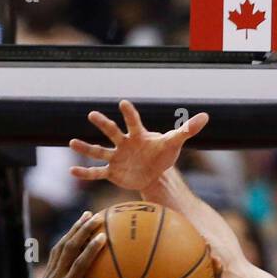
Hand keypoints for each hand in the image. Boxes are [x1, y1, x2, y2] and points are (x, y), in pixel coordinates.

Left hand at [21, 211, 124, 277]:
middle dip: (82, 231)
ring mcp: (50, 274)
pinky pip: (56, 251)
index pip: (78, 266)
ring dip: (73, 229)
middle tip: (97, 217)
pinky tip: (75, 230)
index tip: (102, 237)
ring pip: (60, 246)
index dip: (90, 250)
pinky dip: (66, 238)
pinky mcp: (47, 273)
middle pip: (68, 249)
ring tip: (86, 215)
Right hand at [70, 100, 208, 191]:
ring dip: (86, 148)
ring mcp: (116, 157)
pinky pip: (97, 172)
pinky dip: (85, 173)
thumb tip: (206, 116)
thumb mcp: (175, 142)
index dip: (129, 113)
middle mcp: (124, 143)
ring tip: (71, 142)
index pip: (134, 122)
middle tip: (92, 114)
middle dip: (103, 124)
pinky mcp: (112, 172)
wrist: (154, 174)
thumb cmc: (163, 154)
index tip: (123, 103)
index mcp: (139, 135)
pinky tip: (72, 171)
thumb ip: (187, 129)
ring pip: (99, 151)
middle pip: (112, 132)